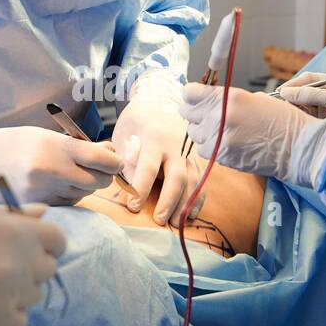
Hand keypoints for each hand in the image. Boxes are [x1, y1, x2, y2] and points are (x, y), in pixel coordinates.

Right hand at [0, 125, 120, 204]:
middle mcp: (51, 170)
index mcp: (56, 147)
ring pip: (82, 195)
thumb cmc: (14, 143)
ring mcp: (43, 191)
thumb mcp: (47, 136)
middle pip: (97, 182)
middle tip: (97, 170)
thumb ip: (80, 146)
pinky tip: (52, 185)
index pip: (101, 159)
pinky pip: (65, 204)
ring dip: (82, 187)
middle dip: (102, 177)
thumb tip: (113, 153)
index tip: (115, 162)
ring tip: (64, 174)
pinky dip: (67, 196)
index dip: (114, 162)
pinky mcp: (35, 206)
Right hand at [0, 201, 66, 325]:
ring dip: (15, 291)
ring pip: (32, 297)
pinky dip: (5, 314)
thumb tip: (42, 214)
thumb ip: (11, 218)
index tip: (27, 247)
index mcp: (16, 230)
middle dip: (28, 267)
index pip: (57, 241)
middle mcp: (19, 262)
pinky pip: (18, 321)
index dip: (44, 243)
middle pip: (46, 270)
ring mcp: (6, 294)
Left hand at [114, 74, 204, 224]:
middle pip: (176, 176)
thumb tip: (130, 184)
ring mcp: (188, 153)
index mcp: (153, 138)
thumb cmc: (136, 124)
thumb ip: (126, 159)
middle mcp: (175, 146)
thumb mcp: (124, 135)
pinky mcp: (196, 160)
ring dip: (185, 204)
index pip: (148, 166)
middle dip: (169, 200)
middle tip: (159, 220)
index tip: (133, 206)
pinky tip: (191, 215)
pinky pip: (201, 181)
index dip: (141, 188)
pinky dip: (198, 199)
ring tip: (175, 224)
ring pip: (192, 181)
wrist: (158, 102)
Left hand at [180, 83, 322, 181]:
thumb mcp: (254, 99)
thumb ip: (226, 99)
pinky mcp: (223, 156)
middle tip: (207, 114)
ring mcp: (220, 138)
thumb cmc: (281, 120)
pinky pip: (203, 150)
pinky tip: (225, 143)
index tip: (196, 98)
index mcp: (230, 97)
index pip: (190, 93)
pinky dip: (210, 147)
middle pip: (187, 112)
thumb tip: (205, 100)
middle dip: (195, 112)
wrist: (298, 147)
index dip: (192, 95)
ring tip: (221, 130)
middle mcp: (221, 116)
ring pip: (194, 133)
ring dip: (203, 131)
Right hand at [277, 73, 325, 124]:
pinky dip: (299, 120)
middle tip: (280, 106)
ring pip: (303, 106)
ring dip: (294, 109)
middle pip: (304, 92)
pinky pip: (307, 119)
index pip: (309, 78)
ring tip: (285, 115)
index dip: (295, 84)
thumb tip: (287, 92)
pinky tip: (292, 123)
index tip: (282, 92)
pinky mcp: (324, 124)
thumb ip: (313, 93)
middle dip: (292, 97)